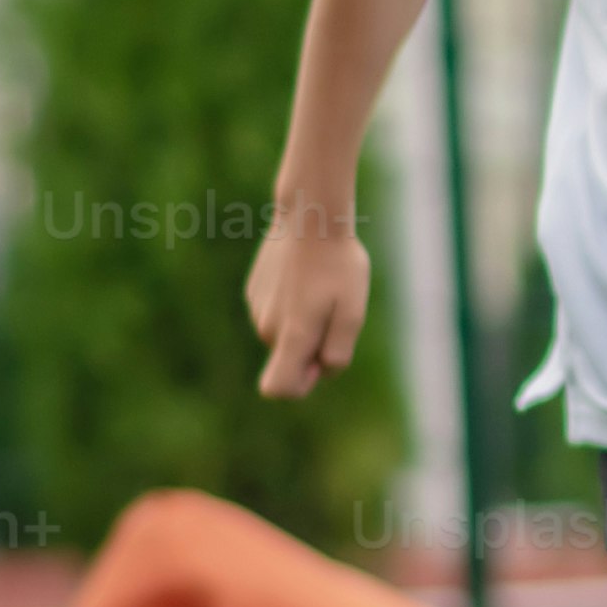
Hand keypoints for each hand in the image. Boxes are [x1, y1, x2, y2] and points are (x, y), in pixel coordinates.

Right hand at [245, 195, 368, 398]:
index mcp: (290, 336)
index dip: (300, 386)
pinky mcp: (255, 290)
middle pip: (288, 359)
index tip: (319, 360)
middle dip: (312, 347)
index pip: (275, 388)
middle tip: (334, 310)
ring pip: (283, 334)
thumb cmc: (339, 267)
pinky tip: (306, 275)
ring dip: (304, 322)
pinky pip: (277, 311)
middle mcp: (267, 327)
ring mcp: (257, 307)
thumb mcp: (352, 314)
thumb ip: (335, 353)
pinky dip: (293, 303)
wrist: (310, 218)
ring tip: (322, 288)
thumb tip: (318, 372)